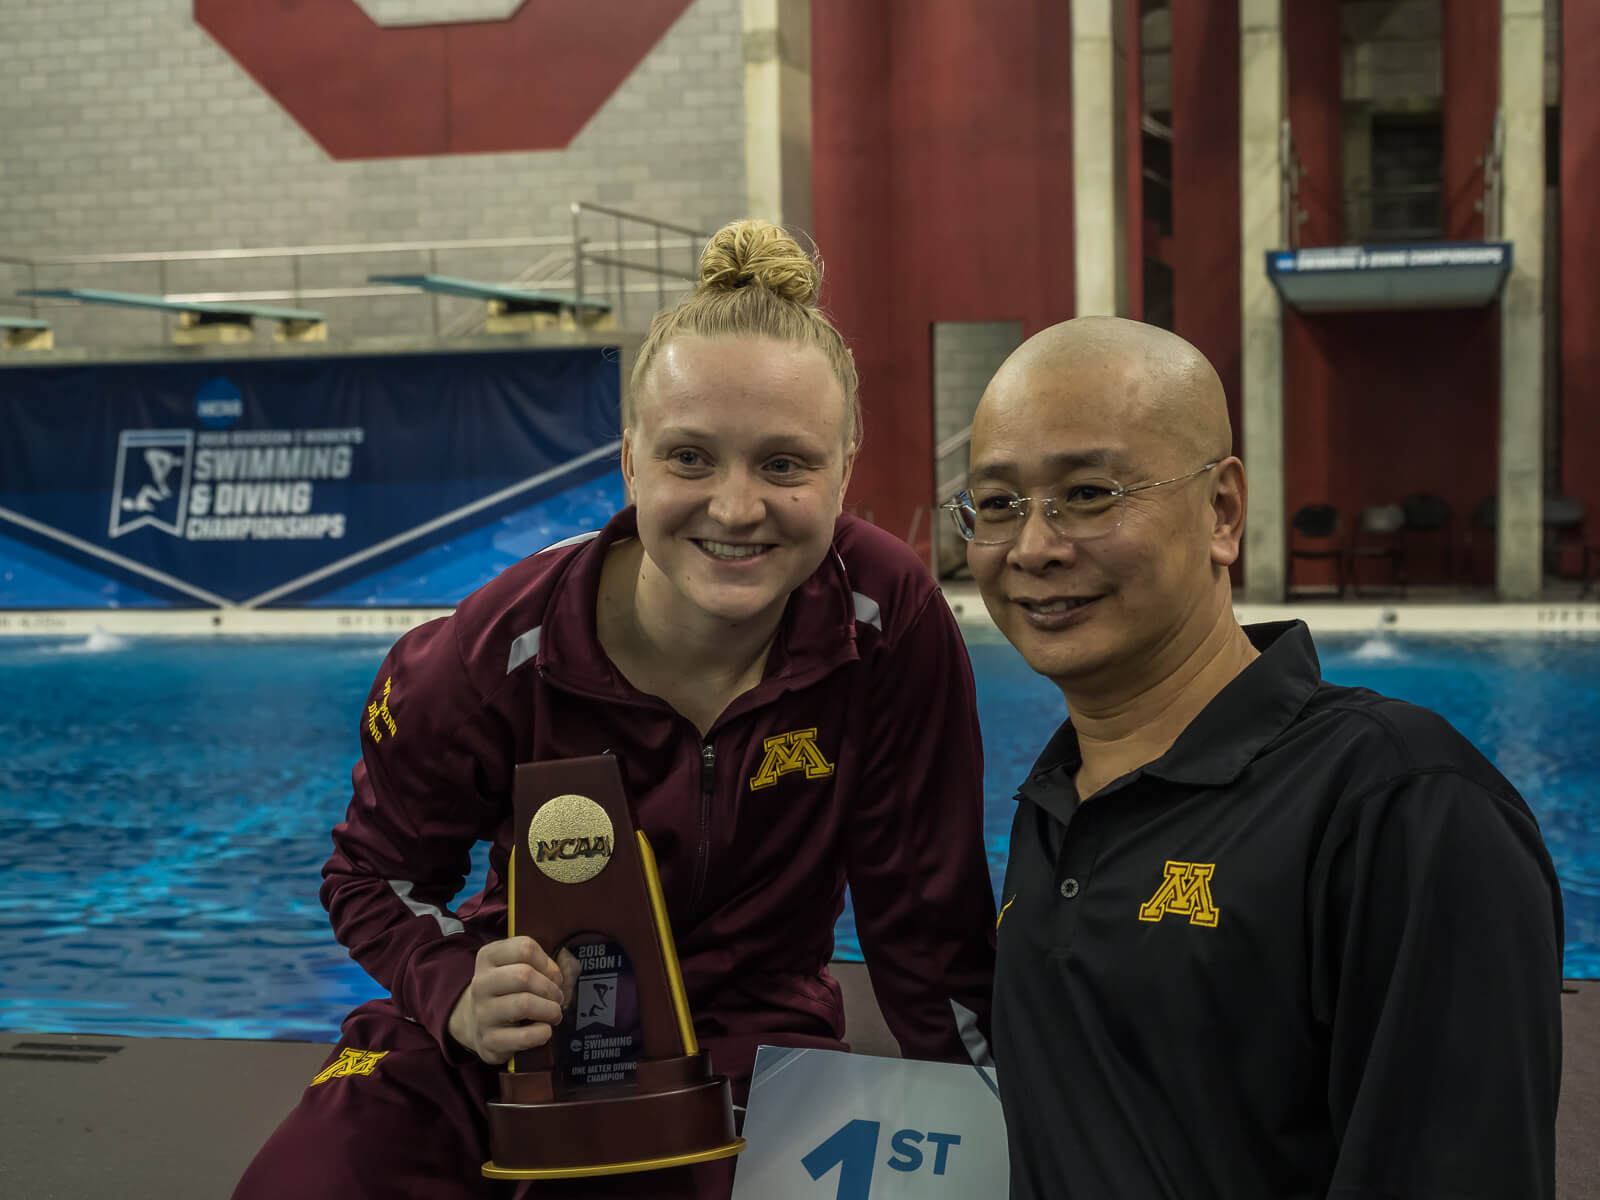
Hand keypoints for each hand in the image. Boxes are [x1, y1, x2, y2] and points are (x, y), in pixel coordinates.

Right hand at [448, 936, 579, 1064]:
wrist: (478, 1025)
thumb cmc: (509, 992)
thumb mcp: (521, 969)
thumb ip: (549, 964)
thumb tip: (570, 969)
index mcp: (488, 957)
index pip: (524, 948)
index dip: (548, 963)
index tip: (553, 977)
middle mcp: (481, 983)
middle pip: (524, 975)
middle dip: (550, 988)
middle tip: (557, 998)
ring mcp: (482, 1013)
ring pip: (524, 1004)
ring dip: (550, 1010)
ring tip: (554, 1014)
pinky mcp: (489, 1040)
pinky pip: (524, 1036)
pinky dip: (543, 1033)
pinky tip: (544, 1030)